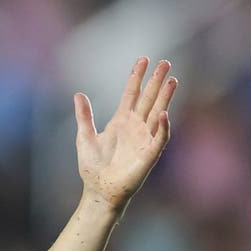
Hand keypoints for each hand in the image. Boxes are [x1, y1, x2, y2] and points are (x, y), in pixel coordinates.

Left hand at [74, 57, 176, 210]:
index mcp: (121, 120)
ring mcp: (144, 138)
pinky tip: (163, 114)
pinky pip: (159, 138)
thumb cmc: (92, 167)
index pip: (132, 93)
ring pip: (158, 113)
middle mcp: (135, 126)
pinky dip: (162, 127)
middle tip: (165, 63)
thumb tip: (78, 94)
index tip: (144, 59)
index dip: (137, 76)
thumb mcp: (85, 137)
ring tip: (172, 80)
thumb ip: (84, 116)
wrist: (98, 190)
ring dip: (165, 98)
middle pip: (148, 99)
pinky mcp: (149, 154)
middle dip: (156, 81)